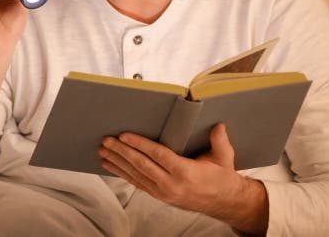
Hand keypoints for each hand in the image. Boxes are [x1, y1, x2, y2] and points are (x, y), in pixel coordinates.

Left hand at [98, 123, 267, 233]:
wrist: (223, 202)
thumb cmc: (222, 177)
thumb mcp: (224, 157)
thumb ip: (220, 140)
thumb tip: (219, 125)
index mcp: (186, 173)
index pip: (158, 155)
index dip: (140, 144)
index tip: (124, 135)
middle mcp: (172, 185)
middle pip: (142, 165)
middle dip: (122, 152)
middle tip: (106, 141)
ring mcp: (164, 193)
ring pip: (136, 175)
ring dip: (118, 162)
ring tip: (103, 151)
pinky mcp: (160, 196)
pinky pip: (138, 183)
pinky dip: (122, 173)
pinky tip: (111, 165)